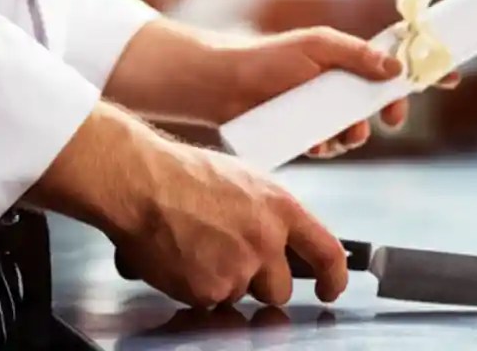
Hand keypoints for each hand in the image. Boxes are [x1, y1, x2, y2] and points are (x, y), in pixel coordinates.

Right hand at [115, 142, 347, 307]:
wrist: (143, 185)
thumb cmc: (186, 175)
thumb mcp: (247, 182)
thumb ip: (270, 214)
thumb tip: (280, 239)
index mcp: (281, 209)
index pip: (327, 252)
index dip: (333, 277)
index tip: (329, 288)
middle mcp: (266, 242)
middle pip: (280, 289)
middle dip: (261, 285)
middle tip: (234, 262)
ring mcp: (238, 269)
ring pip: (240, 295)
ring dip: (224, 283)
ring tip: (199, 250)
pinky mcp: (208, 291)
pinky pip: (208, 302)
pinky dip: (195, 288)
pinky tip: (182, 259)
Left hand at [220, 27, 459, 158]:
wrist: (224, 87)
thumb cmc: (267, 59)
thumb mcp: (317, 47)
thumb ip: (358, 55)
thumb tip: (395, 67)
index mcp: (349, 60)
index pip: (396, 63)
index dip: (424, 70)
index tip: (450, 76)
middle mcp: (340, 85)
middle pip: (383, 101)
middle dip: (391, 111)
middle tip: (390, 117)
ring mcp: (325, 111)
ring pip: (358, 130)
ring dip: (355, 134)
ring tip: (336, 132)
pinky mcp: (308, 134)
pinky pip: (332, 147)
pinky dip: (329, 147)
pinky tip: (313, 142)